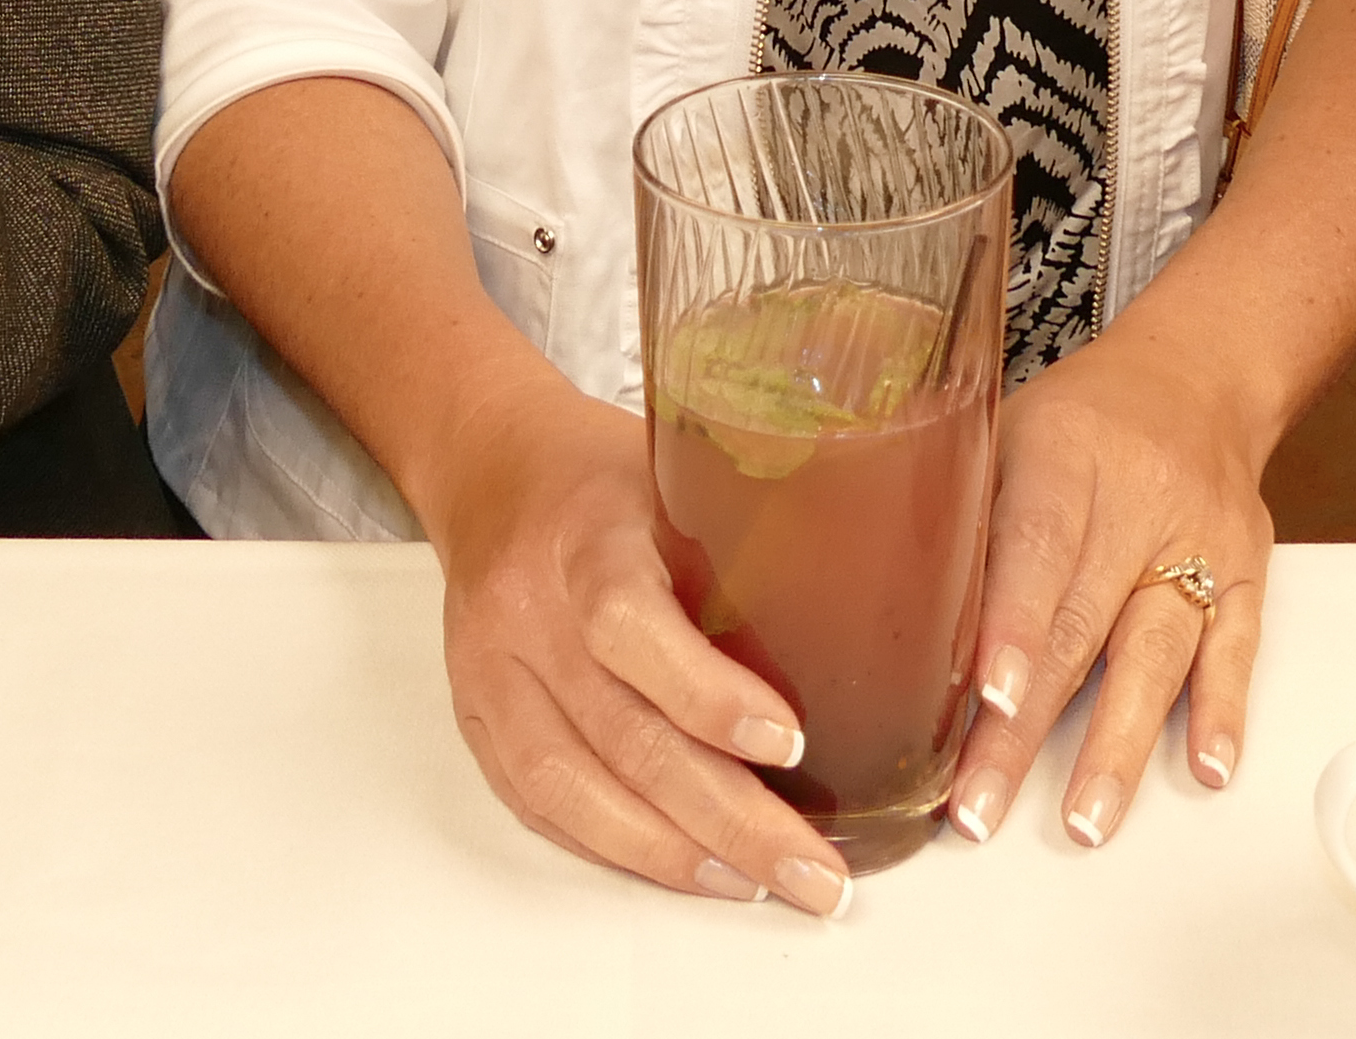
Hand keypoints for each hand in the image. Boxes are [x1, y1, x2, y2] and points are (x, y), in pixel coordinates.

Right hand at [417, 367, 845, 913]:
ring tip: (756, 885)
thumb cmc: (606, 476)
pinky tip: (684, 868)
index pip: (629, 624)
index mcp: (583, 536)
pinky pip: (540, 804)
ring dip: (672, 853)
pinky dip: (615, 847)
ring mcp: (491, 672)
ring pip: (573, 787)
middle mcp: (525, 610)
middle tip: (814, 871)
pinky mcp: (478, 719)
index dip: (707, 695)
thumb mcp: (682, 473)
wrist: (492, 471)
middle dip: (726, 818)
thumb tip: (877, 615)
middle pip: (620, 734)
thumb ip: (752, 538)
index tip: (791, 744)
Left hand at [943, 321, 1270, 852]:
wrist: (1200, 376)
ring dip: (1118, 745)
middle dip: (1027, 727)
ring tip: (1086, 818)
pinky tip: (1203, 768)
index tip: (988, 696)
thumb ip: (961, 513)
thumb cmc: (1085, 417)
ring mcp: (1197, 542)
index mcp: (1064, 455)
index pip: (1035, 550)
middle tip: (983, 804)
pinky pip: (1234, 648)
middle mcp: (1138, 502)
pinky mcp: (1246, 572)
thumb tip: (885, 610)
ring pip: (1158, 651)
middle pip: (1081, 626)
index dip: (1011, 628)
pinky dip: (1220, 712)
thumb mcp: (1007, 430)